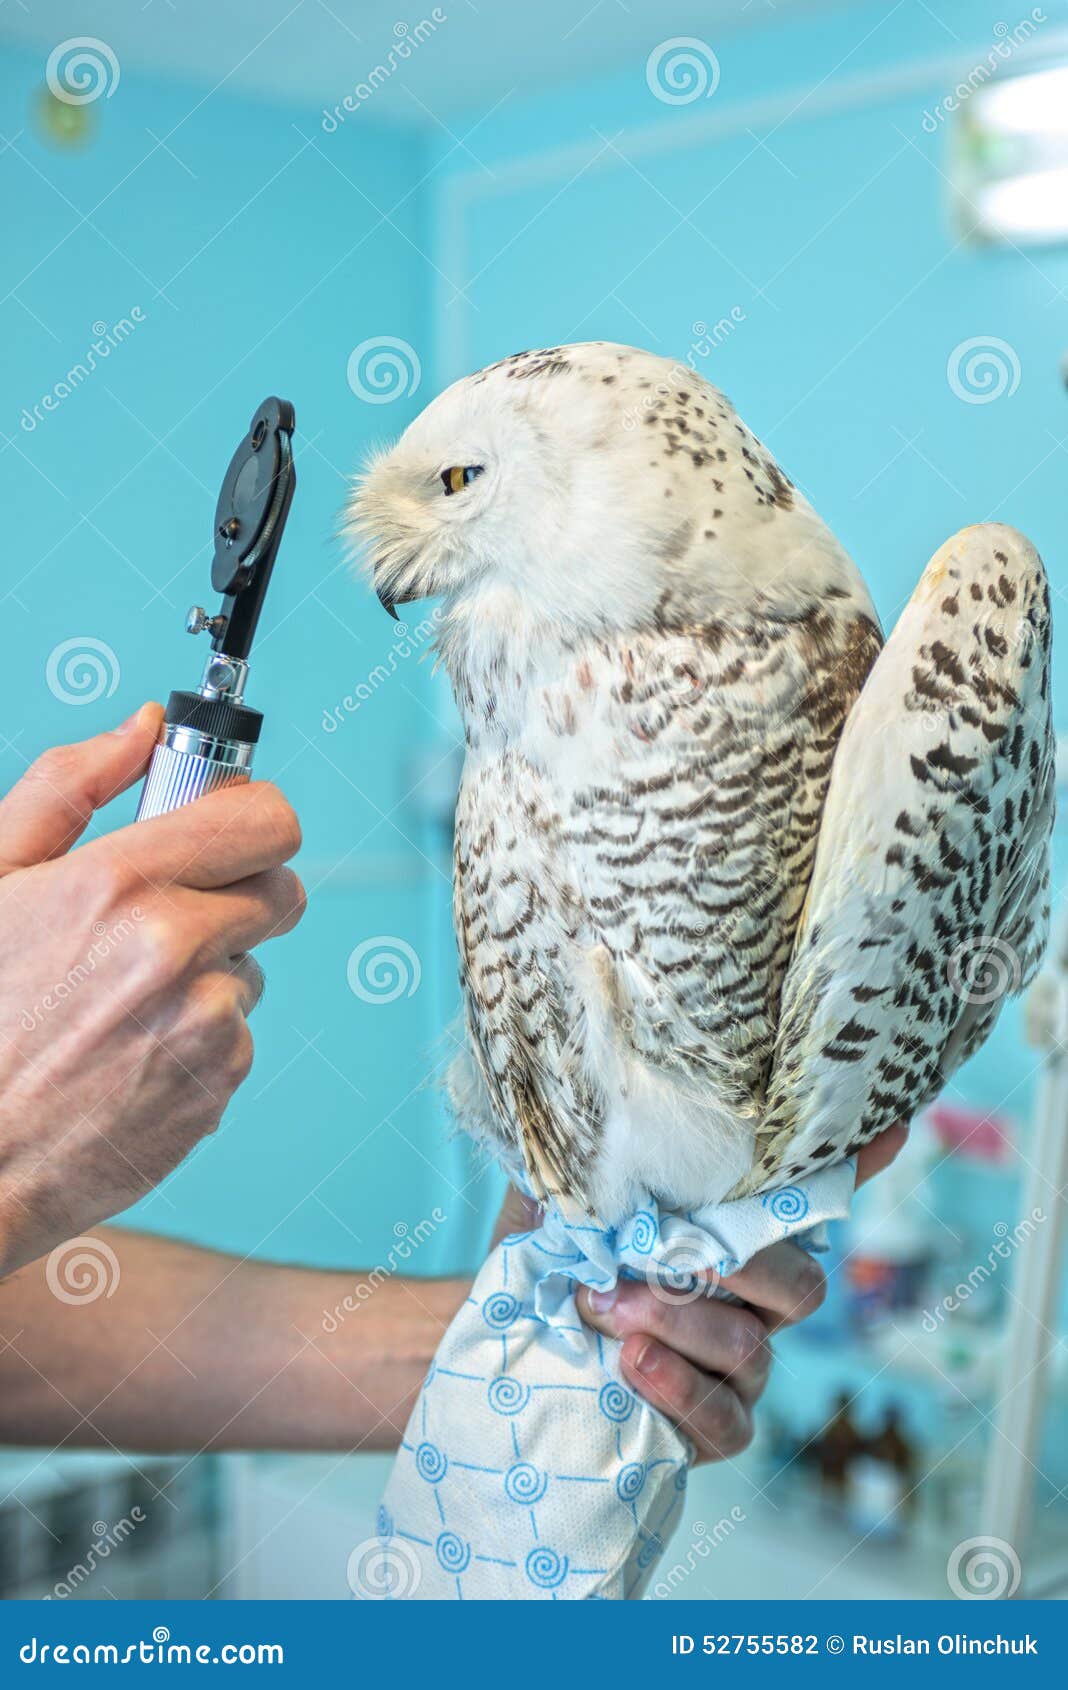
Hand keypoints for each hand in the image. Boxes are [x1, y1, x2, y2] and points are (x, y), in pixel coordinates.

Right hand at [0, 705, 305, 1274]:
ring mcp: (206, 1020)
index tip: (229, 830)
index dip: (253, 821)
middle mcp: (176, 948)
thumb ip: (69, 789)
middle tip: (171, 916)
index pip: (267, 821)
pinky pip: (237, 1033)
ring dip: (209, 973)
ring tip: (121, 1002)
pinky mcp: (220, 1080)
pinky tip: (129, 1052)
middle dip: (235, 894)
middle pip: (279, 891)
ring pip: (251, 966)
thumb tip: (140, 729)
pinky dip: (198, 1038)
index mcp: (119, 883)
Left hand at [491, 1122, 907, 1462]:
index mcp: (730, 1233)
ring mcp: (737, 1370)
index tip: (890, 1125)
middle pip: (800, 1285)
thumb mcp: (560, 1197)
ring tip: (606, 1306)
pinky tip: (631, 1362)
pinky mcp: (709, 1430)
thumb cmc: (544, 1258)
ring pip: (751, 1349)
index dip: (857, 1165)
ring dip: (677, 1325)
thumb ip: (592, 1164)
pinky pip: (727, 1422)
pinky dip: (679, 1389)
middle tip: (668, 1255)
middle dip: (740, 1269)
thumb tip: (594, 1107)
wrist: (499, 1341)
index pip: (809, 1198)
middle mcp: (751, 1301)